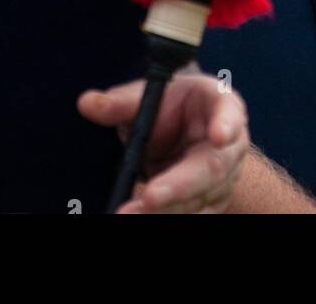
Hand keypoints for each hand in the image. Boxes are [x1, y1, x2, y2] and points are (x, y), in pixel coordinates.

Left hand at [78, 72, 248, 213]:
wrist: (184, 130)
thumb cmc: (171, 105)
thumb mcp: (149, 96)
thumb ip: (121, 102)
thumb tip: (86, 103)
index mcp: (221, 104)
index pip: (229, 112)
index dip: (226, 124)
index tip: (218, 136)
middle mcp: (229, 146)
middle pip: (211, 168)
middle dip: (178, 186)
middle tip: (149, 197)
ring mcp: (223, 179)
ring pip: (198, 200)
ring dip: (165, 210)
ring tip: (128, 214)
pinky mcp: (209, 205)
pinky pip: (190, 216)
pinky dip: (164, 216)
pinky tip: (137, 217)